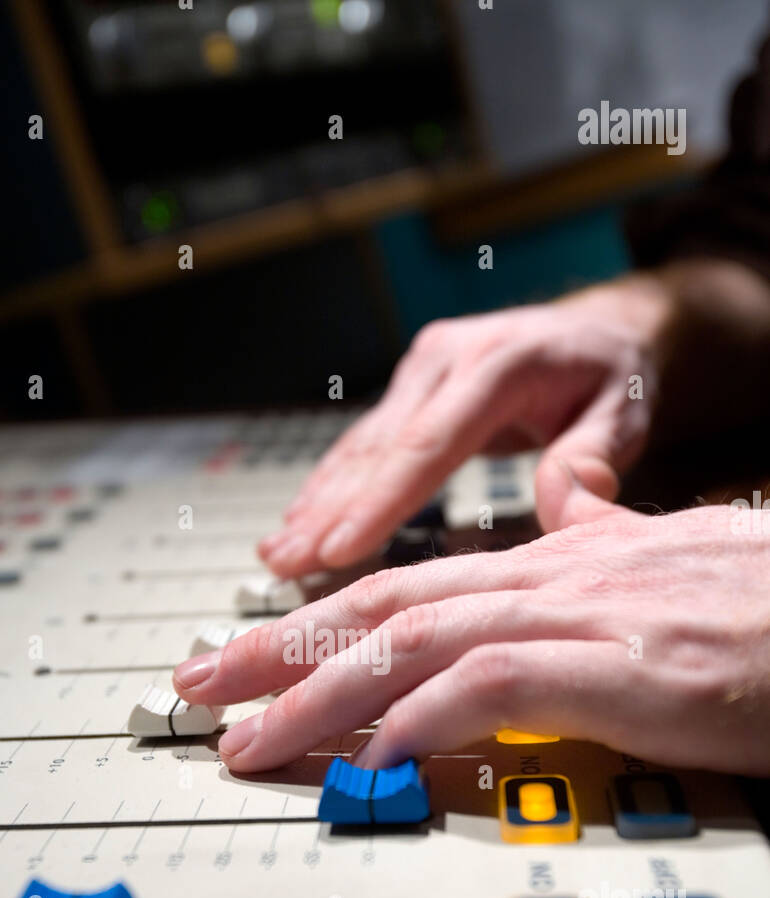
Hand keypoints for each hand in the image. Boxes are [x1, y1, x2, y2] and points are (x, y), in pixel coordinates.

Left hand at [176, 497, 769, 776]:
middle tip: (195, 688)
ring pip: (412, 645)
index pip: (408, 587)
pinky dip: (418, 724)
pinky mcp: (619, 668)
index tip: (251, 656)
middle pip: (381, 608)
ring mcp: (582, 619)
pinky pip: (492, 688)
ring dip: (317, 699)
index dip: (316, 621)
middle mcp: (551, 580)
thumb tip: (564, 534)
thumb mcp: (670, 570)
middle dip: (276, 651)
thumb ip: (602, 557)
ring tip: (246, 744)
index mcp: (556, 565)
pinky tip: (370, 764)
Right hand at [258, 275, 672, 575]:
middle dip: (328, 511)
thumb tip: (562, 496)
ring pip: (361, 446)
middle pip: (379, 448)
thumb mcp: (627, 410)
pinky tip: (299, 521)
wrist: (598, 328)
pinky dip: (331, 485)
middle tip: (285, 564)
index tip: (338, 549)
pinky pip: (366, 444)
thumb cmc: (613, 377)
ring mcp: (422, 370)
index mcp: (498, 364)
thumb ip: (594, 454)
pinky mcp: (411, 387)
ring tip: (275, 553)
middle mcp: (447, 359)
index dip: (379, 501)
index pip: (428, 444)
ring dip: (316, 502)